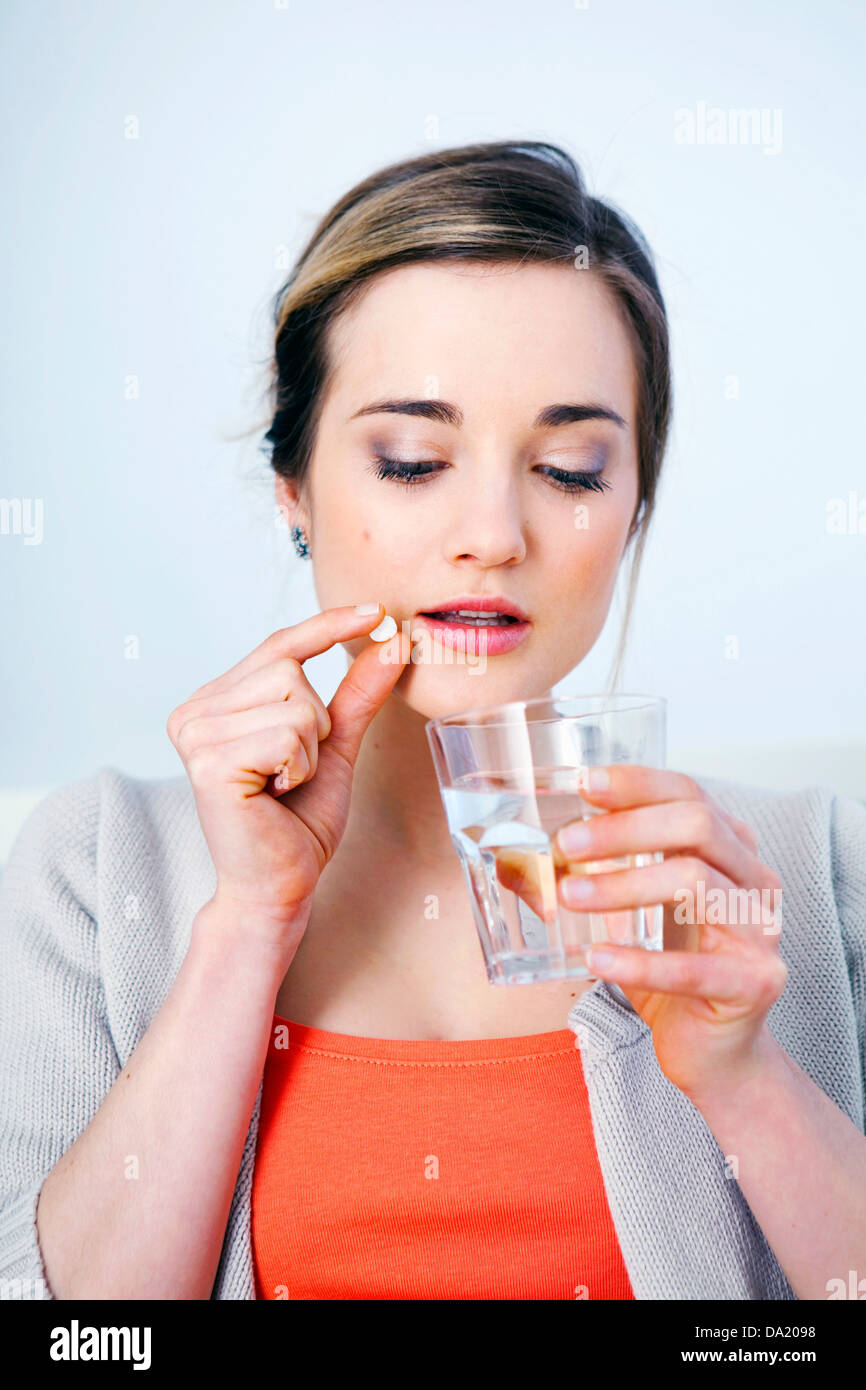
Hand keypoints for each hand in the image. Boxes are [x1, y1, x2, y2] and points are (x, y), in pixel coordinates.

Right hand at [166, 604, 410, 949]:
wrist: (279, 885)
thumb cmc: (298, 822)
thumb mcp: (336, 746)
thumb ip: (356, 695)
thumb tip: (391, 641)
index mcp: (217, 701)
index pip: (279, 644)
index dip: (328, 624)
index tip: (376, 611)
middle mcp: (196, 710)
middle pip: (290, 667)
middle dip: (317, 721)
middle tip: (295, 769)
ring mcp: (196, 734)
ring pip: (295, 701)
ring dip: (310, 748)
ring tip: (283, 784)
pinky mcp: (208, 761)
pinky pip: (288, 734)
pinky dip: (300, 767)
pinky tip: (274, 796)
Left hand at [554, 765, 786, 1103]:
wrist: (714, 1053)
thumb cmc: (672, 975)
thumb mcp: (633, 916)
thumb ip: (597, 880)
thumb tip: (522, 853)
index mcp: (731, 852)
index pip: (689, 794)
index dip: (639, 783)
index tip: (585, 783)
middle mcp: (755, 882)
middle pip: (697, 824)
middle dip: (625, 828)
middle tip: (567, 842)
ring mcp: (761, 932)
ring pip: (694, 881)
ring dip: (623, 885)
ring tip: (569, 895)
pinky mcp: (754, 984)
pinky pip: (693, 969)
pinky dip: (638, 961)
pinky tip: (596, 959)